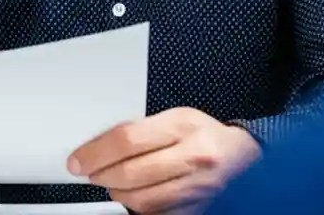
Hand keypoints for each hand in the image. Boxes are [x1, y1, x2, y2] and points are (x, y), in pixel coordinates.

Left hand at [68, 107, 261, 213]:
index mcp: (183, 127)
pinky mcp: (195, 211)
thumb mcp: (177, 117)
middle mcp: (192, 158)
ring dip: (117, 193)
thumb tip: (100, 144)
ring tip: (114, 182)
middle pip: (130, 173)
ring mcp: (195, 189)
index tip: (79, 159)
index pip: (127, 140)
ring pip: (140, 200)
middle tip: (91, 171)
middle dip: (101, 174)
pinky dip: (139, 206)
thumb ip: (142, 128)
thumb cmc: (205, 135)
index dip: (95, 152)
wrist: (244, 159)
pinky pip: (155, 214)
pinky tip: (136, 194)